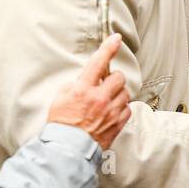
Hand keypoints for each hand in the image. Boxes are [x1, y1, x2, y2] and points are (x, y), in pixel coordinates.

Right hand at [46, 34, 130, 149]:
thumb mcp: (61, 98)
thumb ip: (76, 85)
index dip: (109, 47)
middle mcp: (100, 98)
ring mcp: (111, 111)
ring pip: (125, 93)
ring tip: (106, 102)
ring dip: (117, 94)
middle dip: (113, 79)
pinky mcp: (118, 123)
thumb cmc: (61, 124)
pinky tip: (111, 113)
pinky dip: (121, 109)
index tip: (116, 38)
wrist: (68, 149)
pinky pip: (127, 109)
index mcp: (83, 89)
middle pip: (118, 77)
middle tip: (104, 86)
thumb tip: (87, 79)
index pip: (99, 62)